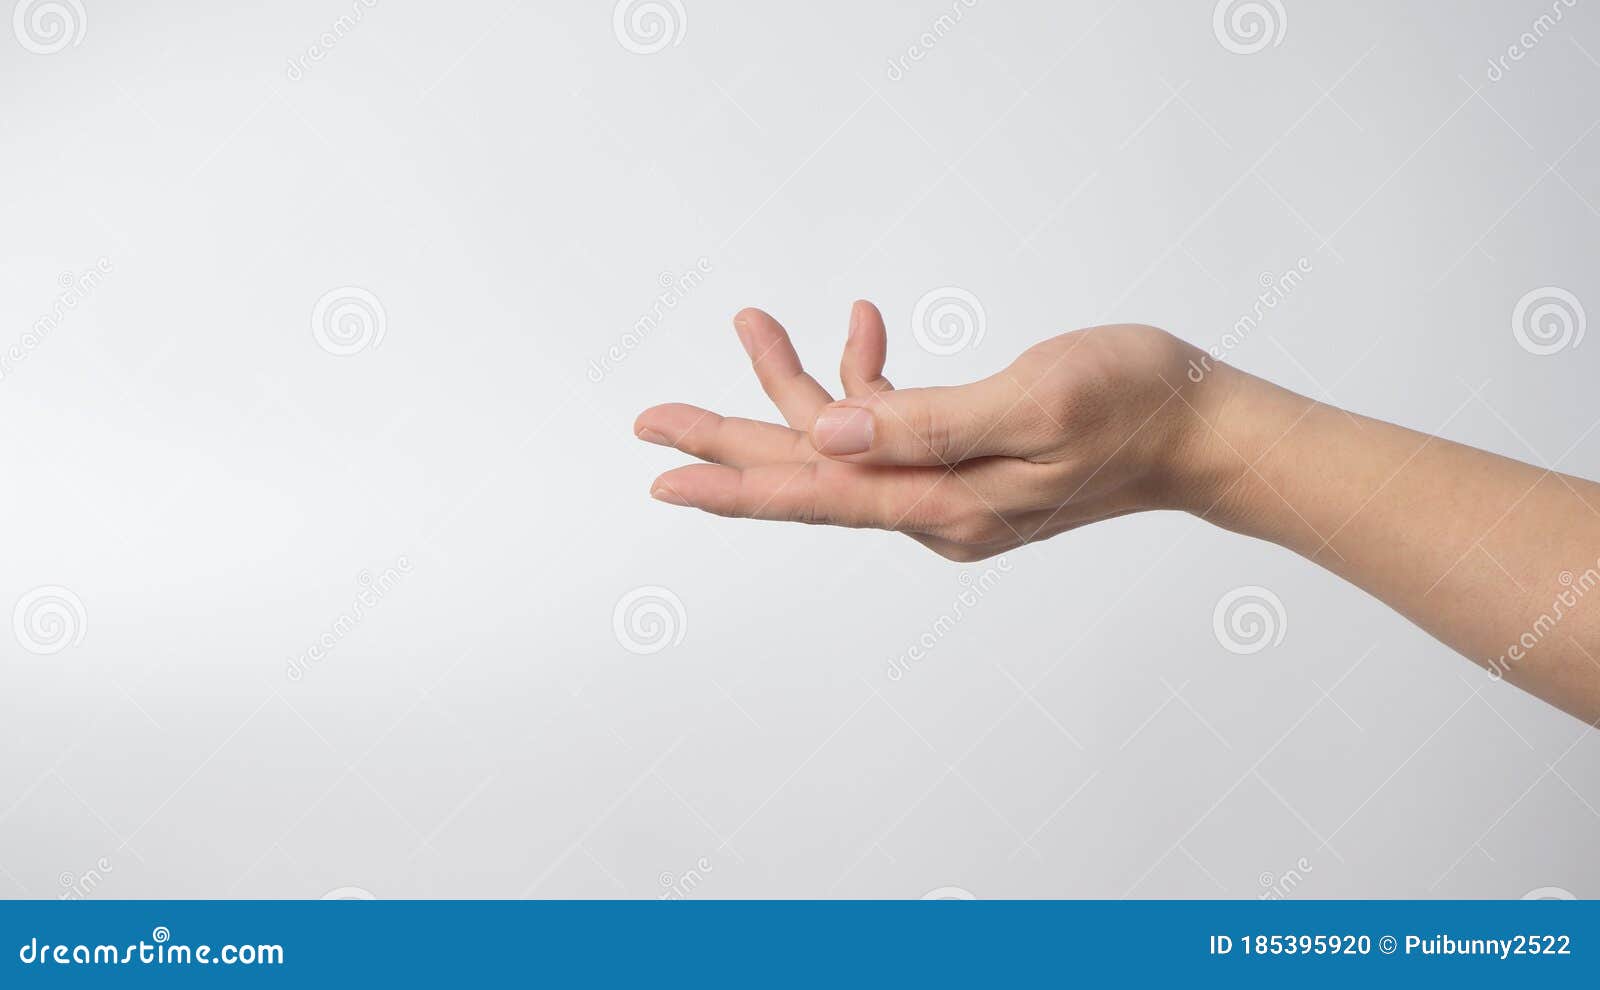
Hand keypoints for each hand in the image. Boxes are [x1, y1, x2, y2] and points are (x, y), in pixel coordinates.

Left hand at [634, 302, 1228, 560]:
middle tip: (652, 420)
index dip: (734, 479)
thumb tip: (832, 437)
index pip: (816, 492)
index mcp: (946, 502)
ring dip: (801, 385)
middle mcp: (936, 509)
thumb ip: (928, 422)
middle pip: (810, 474)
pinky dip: (870, 383)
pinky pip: (890, 430)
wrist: (1203, 431)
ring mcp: (948, 492)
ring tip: (755, 322)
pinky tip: (862, 328)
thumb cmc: (1136, 404)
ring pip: (846, 445)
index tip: (662, 472)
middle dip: (731, 439)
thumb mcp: (1035, 398)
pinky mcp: (963, 467)